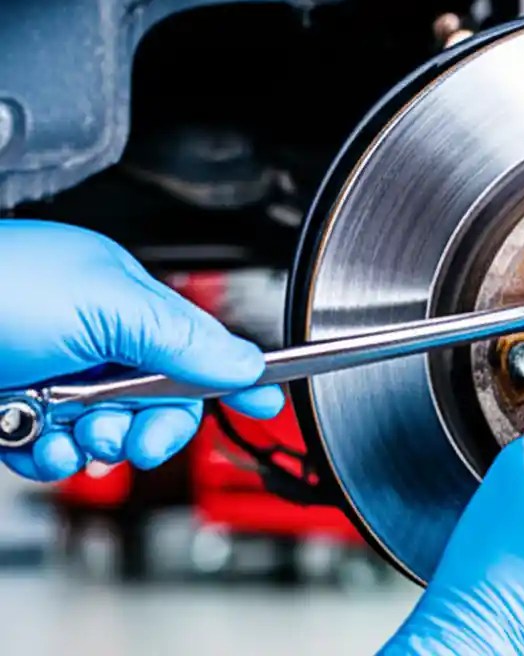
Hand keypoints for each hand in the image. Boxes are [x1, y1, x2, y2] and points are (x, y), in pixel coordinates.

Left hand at [0, 220, 283, 480]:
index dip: (236, 376)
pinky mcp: (13, 412)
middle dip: (155, 427)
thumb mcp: (107, 305)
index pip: (200, 342)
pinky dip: (50, 456)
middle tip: (137, 439)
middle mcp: (90, 337)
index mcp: (123, 297)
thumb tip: (243, 361)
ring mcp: (51, 376)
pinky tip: (37, 442)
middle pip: (160, 400)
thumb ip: (183, 337)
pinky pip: (55, 451)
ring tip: (71, 435)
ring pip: (107, 431)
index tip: (268, 405)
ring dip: (95, 444)